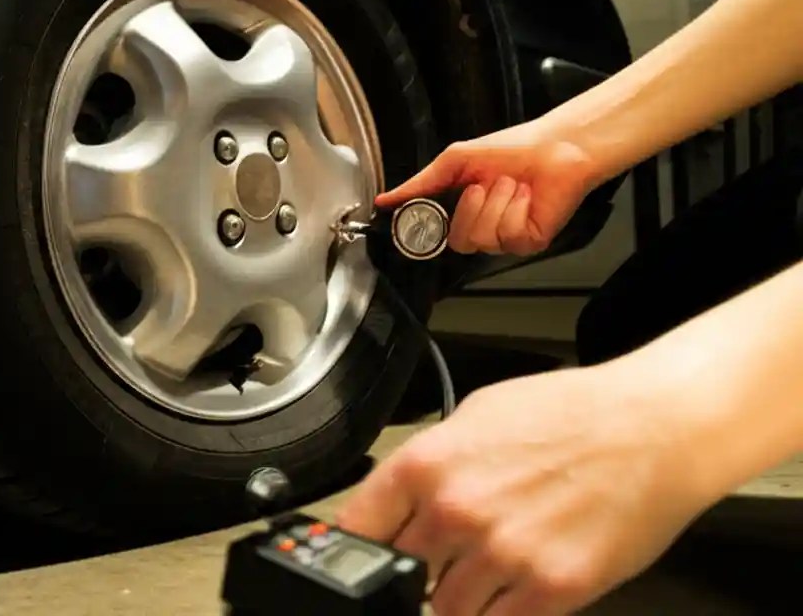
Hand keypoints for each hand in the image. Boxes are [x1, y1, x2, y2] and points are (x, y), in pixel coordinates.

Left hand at [336, 365, 715, 615]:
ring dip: (459, 595)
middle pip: (400, 572)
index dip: (357, 546)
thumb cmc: (571, 413)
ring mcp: (502, 554)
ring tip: (490, 565)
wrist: (653, 428)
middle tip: (443, 556)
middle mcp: (456, 512)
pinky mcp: (550, 589)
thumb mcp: (476, 416)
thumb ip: (430, 464)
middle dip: (416, 568)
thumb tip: (393, 501)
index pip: (357, 528)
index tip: (361, 556)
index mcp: (427, 464)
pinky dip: (500, 612)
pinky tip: (514, 588)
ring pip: (446, 608)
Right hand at [376, 122, 599, 255]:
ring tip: (511, 185)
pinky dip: (515, 209)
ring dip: (496, 204)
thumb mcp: (455, 161)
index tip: (426, 211)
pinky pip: (508, 236)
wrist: (556, 147)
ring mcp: (506, 238)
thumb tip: (385, 200)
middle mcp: (483, 228)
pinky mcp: (529, 242)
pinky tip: (526, 196)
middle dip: (470, 207)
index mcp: (463, 211)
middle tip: (485, 184)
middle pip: (458, 241)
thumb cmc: (512, 149)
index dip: (430, 226)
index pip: (434, 234)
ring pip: (483, 239)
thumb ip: (420, 184)